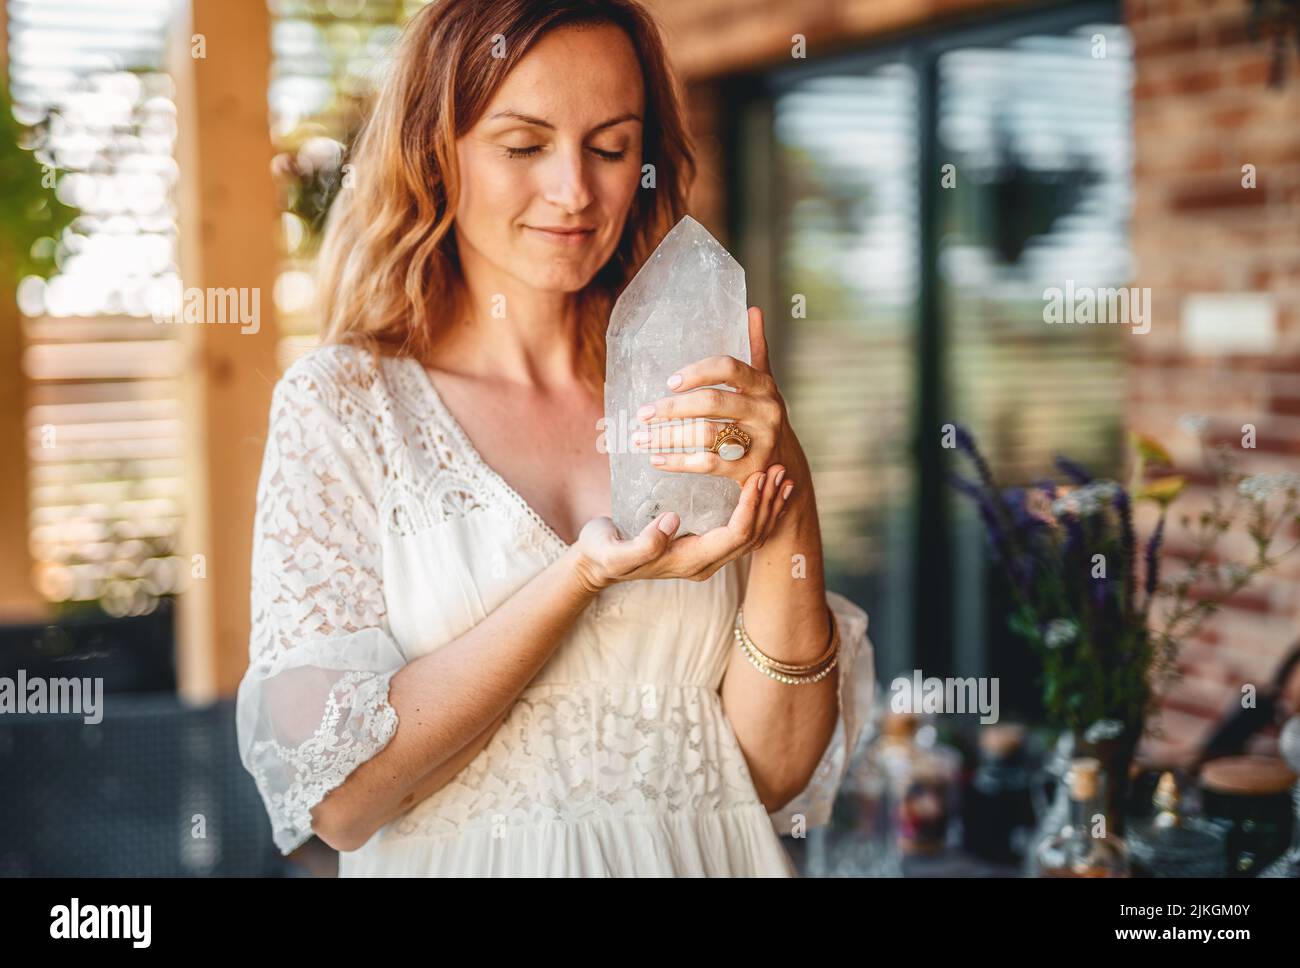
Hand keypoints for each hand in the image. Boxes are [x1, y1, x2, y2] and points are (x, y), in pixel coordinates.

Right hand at [573, 463, 795, 590]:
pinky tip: (764, 487)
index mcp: (690, 562)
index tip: (756, 477)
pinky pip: (741, 528)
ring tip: (781, 475)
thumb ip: (642, 544)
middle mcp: (705, 562)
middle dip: (768, 503)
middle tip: (779, 470)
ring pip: (752, 534)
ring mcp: (706, 554)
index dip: (750, 508)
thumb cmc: (602, 554)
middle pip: (752, 536)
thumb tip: (672, 521)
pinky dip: (757, 508)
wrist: (596, 564)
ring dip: (768, 505)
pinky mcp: (704, 542)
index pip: (734, 536)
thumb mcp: (613, 552)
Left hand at [632, 306, 799, 484]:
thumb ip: (756, 348)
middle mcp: (764, 412)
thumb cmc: (762, 416)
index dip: (696, 372)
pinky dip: (678, 462)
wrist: (785, 465)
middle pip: (712, 402)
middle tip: (643, 413)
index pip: (728, 368)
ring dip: (667, 437)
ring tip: (640, 438)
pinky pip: (707, 464)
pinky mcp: (748, 470)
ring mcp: (758, 442)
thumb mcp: (764, 383)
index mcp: (763, 386)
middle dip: (672, 407)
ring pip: (705, 435)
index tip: (669, 382)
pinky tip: (656, 460)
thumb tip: (754, 310)